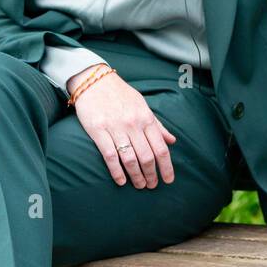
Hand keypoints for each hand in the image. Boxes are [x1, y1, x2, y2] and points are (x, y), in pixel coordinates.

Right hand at [68, 64, 175, 188]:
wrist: (94, 81)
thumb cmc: (120, 94)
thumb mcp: (142, 105)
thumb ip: (157, 125)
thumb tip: (172, 141)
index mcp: (145, 118)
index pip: (161, 147)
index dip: (166, 166)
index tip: (168, 179)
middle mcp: (133, 124)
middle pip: (147, 156)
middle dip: (151, 175)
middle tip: (152, 186)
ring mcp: (115, 127)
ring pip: (130, 158)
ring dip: (136, 176)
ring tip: (139, 185)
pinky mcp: (98, 130)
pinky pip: (110, 155)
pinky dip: (117, 171)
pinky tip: (121, 181)